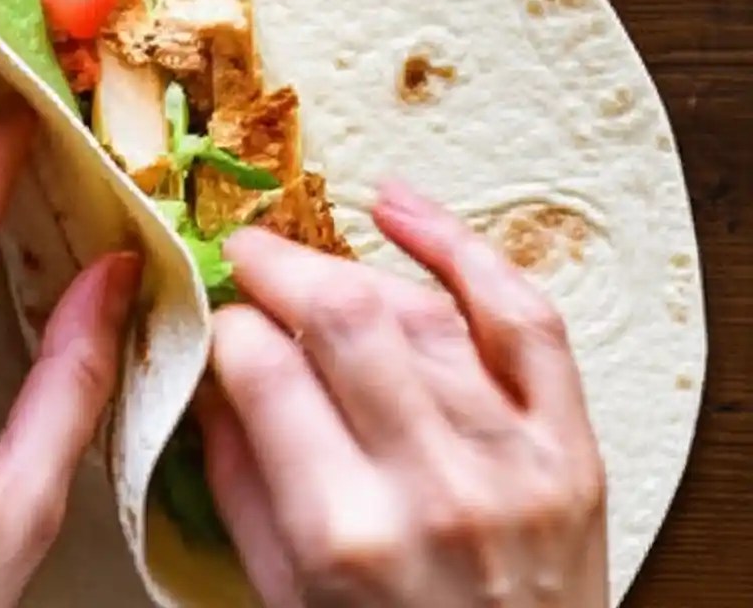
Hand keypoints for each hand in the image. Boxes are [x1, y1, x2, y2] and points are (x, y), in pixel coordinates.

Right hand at [196, 182, 607, 607]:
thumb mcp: (280, 593)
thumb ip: (238, 479)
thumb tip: (212, 376)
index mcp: (343, 532)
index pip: (264, 370)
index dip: (224, 325)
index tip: (214, 321)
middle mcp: (432, 484)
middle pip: (345, 316)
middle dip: (279, 265)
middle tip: (247, 254)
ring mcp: (513, 458)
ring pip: (424, 310)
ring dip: (352, 260)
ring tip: (307, 249)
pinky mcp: (568, 446)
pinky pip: (525, 319)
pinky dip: (466, 251)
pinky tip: (407, 212)